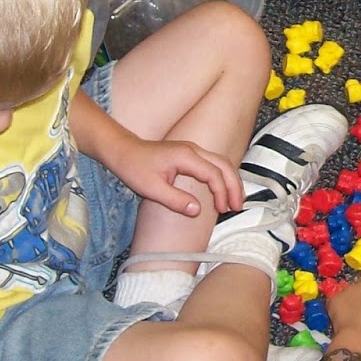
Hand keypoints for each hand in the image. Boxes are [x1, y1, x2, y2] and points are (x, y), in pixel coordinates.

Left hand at [106, 135, 243, 217]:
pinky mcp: (189, 154)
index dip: (221, 192)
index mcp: (186, 156)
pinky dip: (222, 176)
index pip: (213, 173)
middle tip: (237, 206)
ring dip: (230, 180)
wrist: (123, 150)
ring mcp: (192, 150)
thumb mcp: (151, 189)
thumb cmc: (134, 168)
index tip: (221, 209)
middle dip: (234, 186)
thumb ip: (175, 200)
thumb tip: (198, 211)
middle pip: (224, 165)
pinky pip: (213, 163)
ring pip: (221, 162)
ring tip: (234, 201)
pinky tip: (222, 190)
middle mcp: (193, 149)